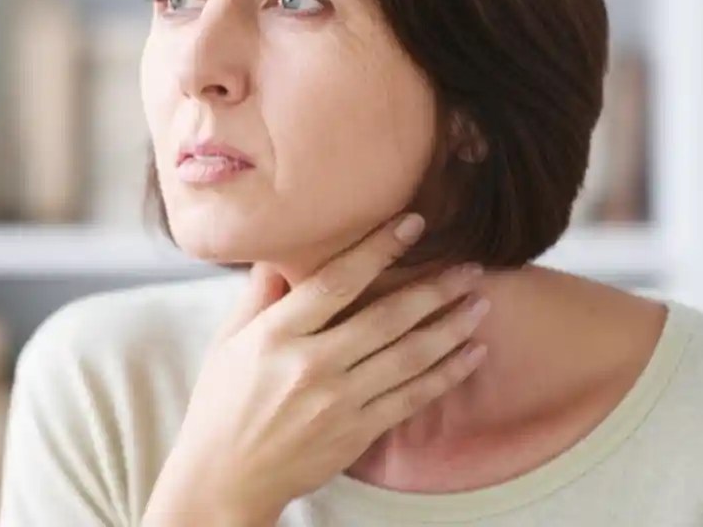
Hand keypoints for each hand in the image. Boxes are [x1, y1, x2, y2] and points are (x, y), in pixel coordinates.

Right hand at [144, 213, 489, 524]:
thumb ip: (260, 295)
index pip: (335, 282)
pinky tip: (472, 354)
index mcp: (275, 335)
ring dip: (451, 328)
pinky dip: (447, 374)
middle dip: (435, 289)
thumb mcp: (227, 341)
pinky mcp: (357, 433)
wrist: (225, 477)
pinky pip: (412, 398)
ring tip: (480, 304)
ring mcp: (337, 403)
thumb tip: (282, 250)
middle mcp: (310, 366)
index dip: (378, 250)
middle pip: (386, 318)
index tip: (412, 224)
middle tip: (470, 267)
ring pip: (408, 357)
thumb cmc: (223, 403)